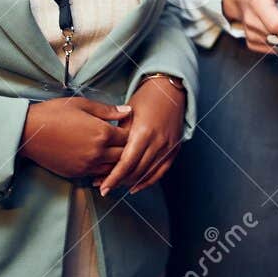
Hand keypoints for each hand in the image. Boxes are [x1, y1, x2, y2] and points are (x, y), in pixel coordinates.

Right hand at [18, 96, 131, 179]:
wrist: (28, 132)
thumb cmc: (54, 113)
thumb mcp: (82, 105)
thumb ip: (107, 110)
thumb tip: (128, 111)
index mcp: (102, 133)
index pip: (128, 138)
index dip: (129, 132)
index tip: (126, 128)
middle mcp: (98, 152)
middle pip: (124, 155)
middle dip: (126, 148)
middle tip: (123, 142)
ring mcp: (87, 165)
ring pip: (112, 168)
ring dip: (115, 161)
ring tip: (114, 153)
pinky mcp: (77, 173)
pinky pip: (97, 174)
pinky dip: (102, 169)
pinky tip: (99, 161)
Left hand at [98, 76, 186, 195]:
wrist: (170, 89)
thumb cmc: (146, 98)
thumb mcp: (127, 114)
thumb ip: (118, 135)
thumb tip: (105, 155)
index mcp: (143, 132)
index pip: (126, 163)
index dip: (113, 177)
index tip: (103, 187)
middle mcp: (157, 142)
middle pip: (136, 171)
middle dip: (119, 182)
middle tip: (104, 186)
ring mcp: (168, 147)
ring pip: (147, 174)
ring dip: (131, 183)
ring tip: (116, 186)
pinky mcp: (174, 149)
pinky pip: (161, 171)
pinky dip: (148, 181)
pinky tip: (136, 187)